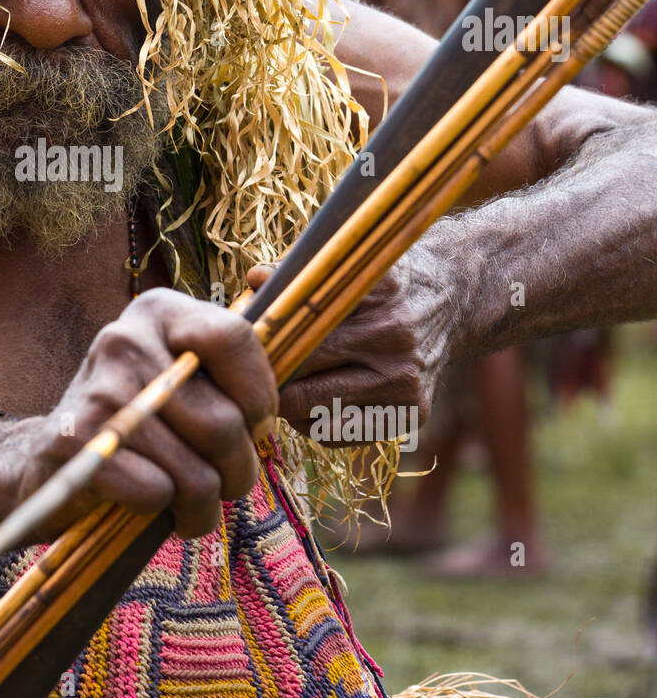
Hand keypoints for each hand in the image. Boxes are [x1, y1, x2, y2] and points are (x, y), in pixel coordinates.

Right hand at [18, 288, 277, 539]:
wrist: (47, 461)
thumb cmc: (139, 423)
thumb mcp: (181, 376)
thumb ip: (230, 367)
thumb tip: (298, 363)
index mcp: (158, 311)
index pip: (236, 336)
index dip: (261, 394)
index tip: (256, 425)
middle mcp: (124, 338)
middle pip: (224, 422)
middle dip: (238, 471)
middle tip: (224, 482)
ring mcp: (97, 390)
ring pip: (196, 471)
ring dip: (202, 504)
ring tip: (187, 504)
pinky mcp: (75, 443)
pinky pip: (156, 492)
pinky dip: (160, 511)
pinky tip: (143, 504)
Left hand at [245, 245, 449, 438]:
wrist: (452, 299)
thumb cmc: (383, 282)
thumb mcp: (350, 263)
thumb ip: (300, 273)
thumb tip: (255, 280)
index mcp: (376, 294)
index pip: (302, 325)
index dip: (266, 338)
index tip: (246, 342)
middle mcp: (395, 339)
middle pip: (305, 372)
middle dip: (271, 374)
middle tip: (251, 371)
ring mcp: (406, 382)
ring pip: (317, 412)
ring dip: (288, 405)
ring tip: (281, 388)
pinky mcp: (413, 413)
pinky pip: (341, 434)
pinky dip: (315, 424)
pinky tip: (312, 404)